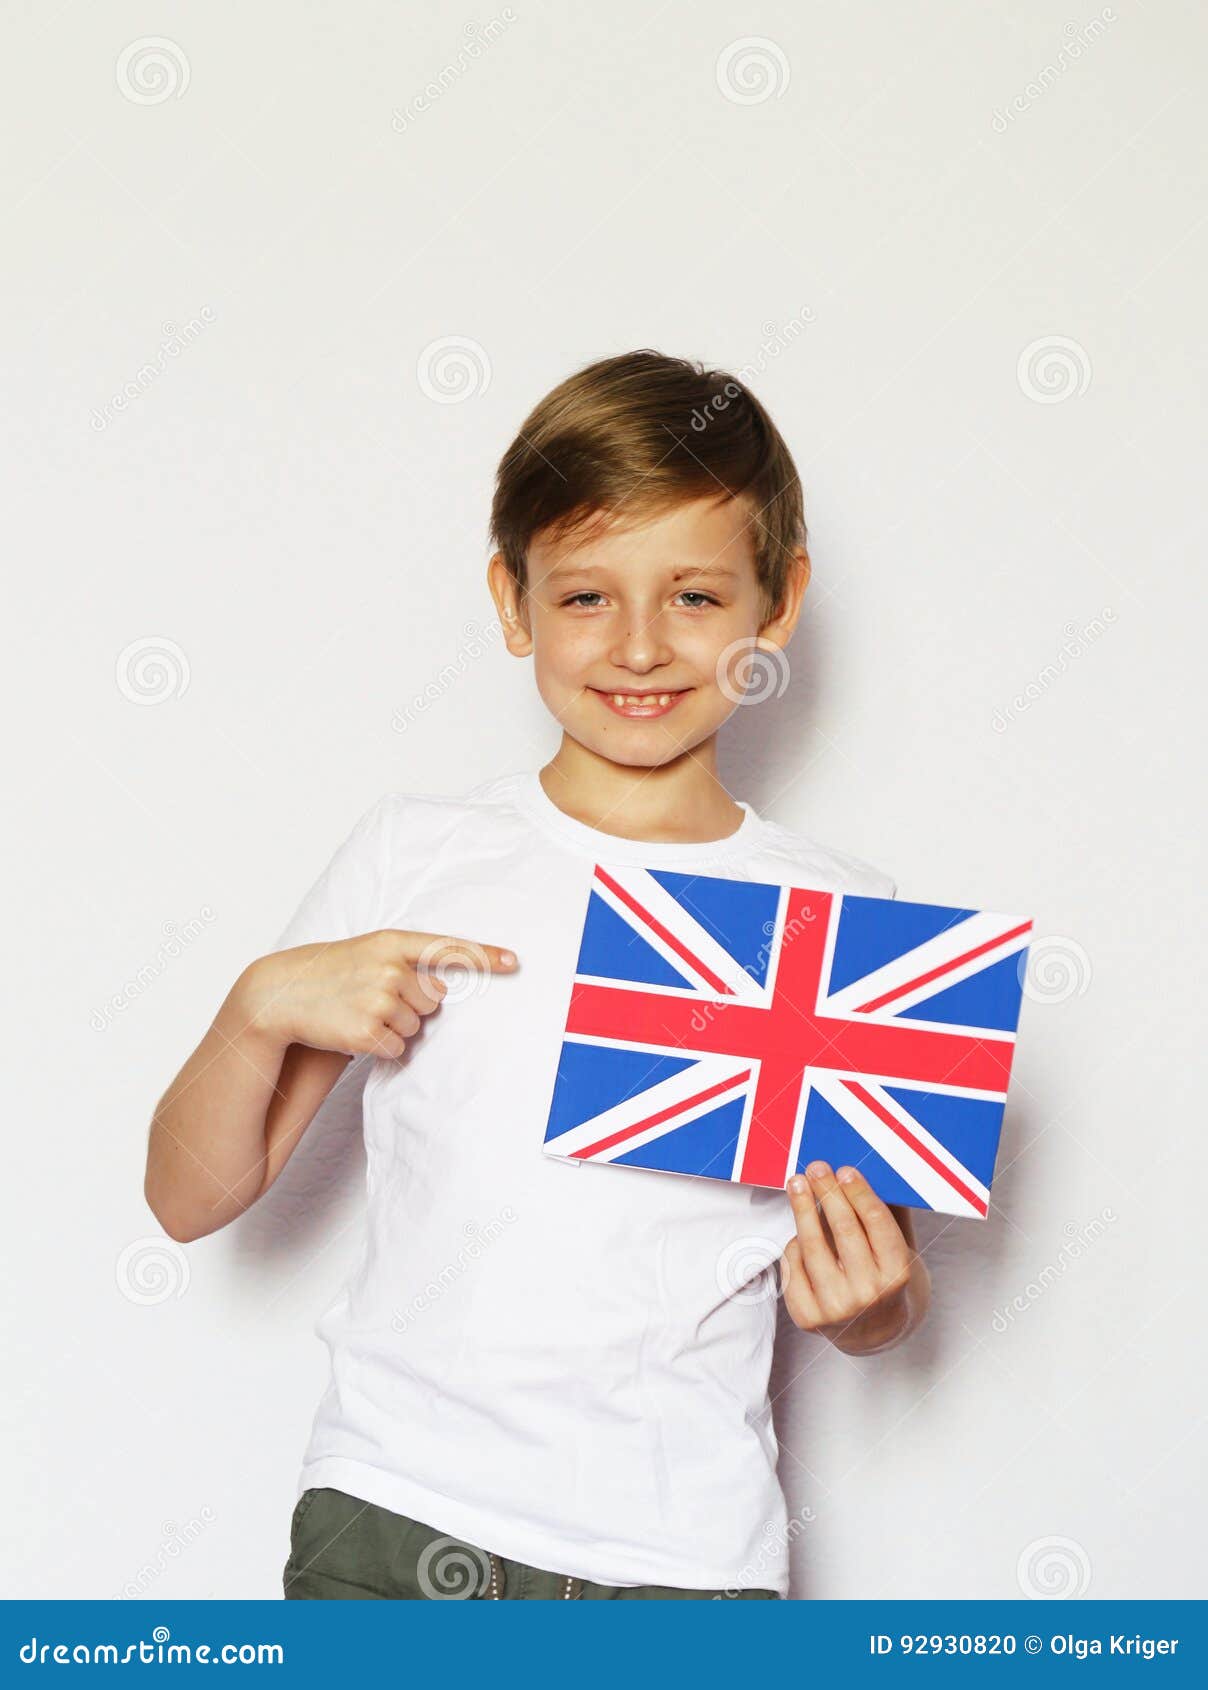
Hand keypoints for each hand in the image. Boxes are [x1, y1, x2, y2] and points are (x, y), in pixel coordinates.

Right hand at [233, 930, 517, 1058]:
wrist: (279, 994)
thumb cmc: (328, 974)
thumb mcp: (366, 954)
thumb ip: (404, 962)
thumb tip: (441, 990)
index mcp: (391, 943)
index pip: (448, 949)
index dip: (485, 956)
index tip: (515, 962)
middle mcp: (391, 968)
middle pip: (433, 999)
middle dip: (412, 1005)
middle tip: (375, 1000)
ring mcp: (380, 1000)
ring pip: (416, 1026)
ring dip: (393, 1027)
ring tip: (359, 1013)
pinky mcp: (369, 1031)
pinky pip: (397, 1048)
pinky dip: (380, 1047)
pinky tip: (354, 1033)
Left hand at [780, 1162, 914, 1344]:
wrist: (874, 1333)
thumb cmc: (886, 1280)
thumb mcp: (900, 1251)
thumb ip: (889, 1215)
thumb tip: (870, 1170)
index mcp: (897, 1275)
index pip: (876, 1222)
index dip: (858, 1191)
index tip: (845, 1169)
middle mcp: (868, 1294)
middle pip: (843, 1229)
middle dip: (827, 1192)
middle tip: (816, 1167)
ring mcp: (836, 1308)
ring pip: (812, 1245)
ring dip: (802, 1208)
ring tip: (797, 1184)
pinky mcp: (808, 1317)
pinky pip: (793, 1266)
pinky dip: (794, 1244)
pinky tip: (799, 1231)